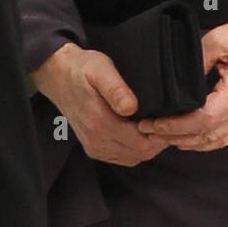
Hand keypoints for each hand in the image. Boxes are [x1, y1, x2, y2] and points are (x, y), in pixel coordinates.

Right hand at [33, 42, 169, 165]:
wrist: (57, 75)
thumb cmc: (83, 68)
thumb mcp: (100, 69)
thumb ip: (116, 89)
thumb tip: (132, 108)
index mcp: (100, 123)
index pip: (142, 142)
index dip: (160, 134)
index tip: (169, 118)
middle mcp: (96, 140)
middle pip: (140, 153)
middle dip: (158, 141)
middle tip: (169, 121)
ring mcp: (94, 146)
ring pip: (133, 158)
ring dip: (149, 146)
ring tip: (158, 126)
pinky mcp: (93, 148)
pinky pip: (122, 158)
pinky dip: (136, 150)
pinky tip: (143, 133)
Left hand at [136, 7, 227, 151]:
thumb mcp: (218, 39)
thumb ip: (196, 61)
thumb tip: (176, 80)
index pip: (204, 119)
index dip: (176, 126)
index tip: (154, 122)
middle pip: (206, 135)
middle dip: (173, 137)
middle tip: (148, 131)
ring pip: (215, 140)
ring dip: (186, 142)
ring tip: (161, 136)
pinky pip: (224, 136)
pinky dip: (204, 142)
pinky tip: (187, 139)